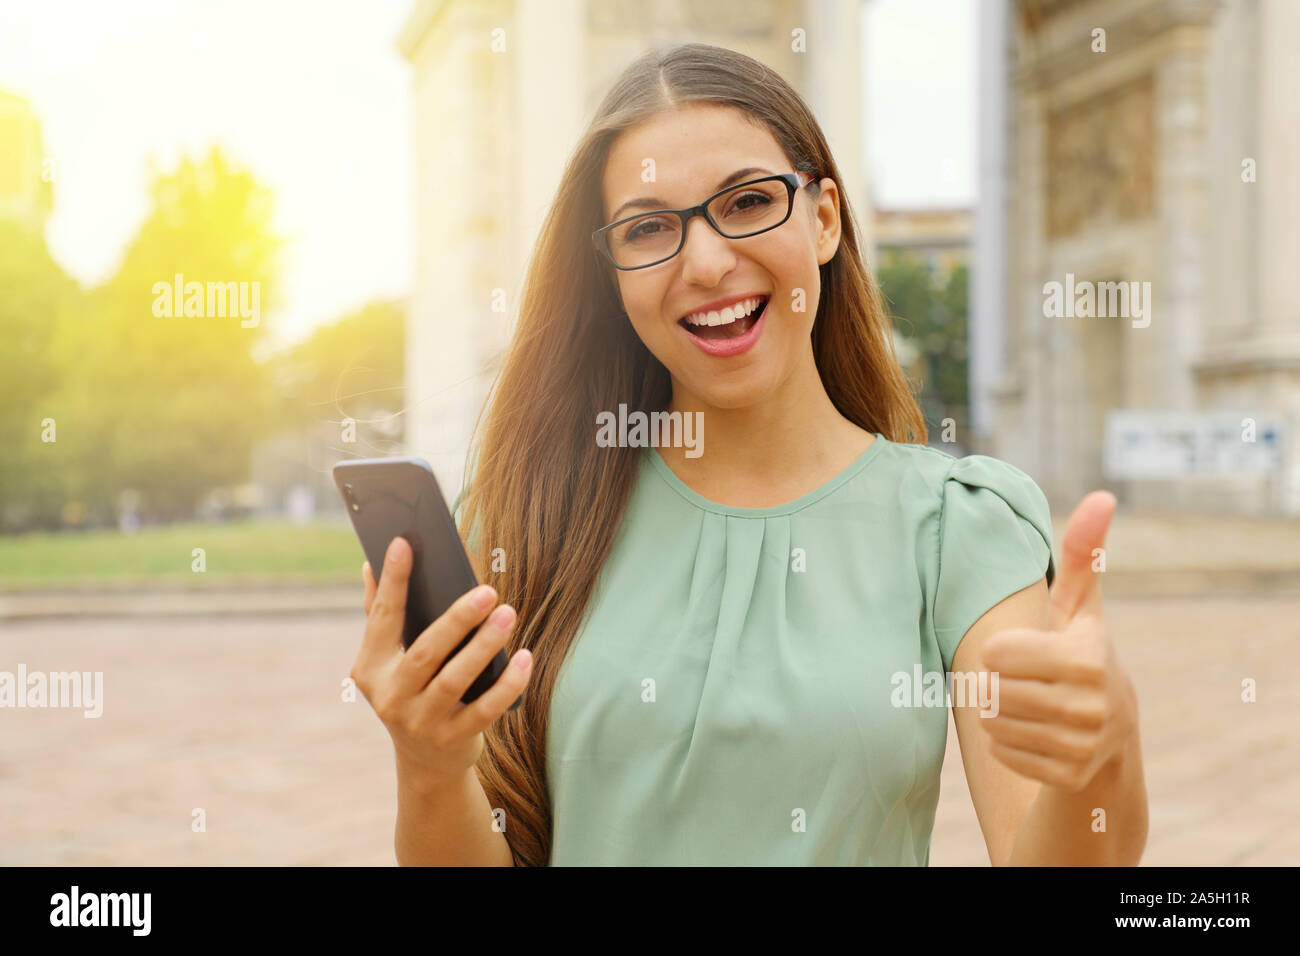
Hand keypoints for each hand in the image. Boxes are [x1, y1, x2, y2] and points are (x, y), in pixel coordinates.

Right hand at [350, 536, 532, 788]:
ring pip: (455, 679)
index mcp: (371, 668)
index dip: (392, 580)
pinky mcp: (453, 739)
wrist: (425, 762)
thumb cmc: (411, 692)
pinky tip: (524, 657)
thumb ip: (380, 615)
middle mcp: (391, 696)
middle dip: (457, 619)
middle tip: (488, 590)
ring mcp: (421, 722)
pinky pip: (485, 709)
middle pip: (426, 651)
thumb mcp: (390, 661)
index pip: (382, 617)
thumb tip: (369, 566)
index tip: (404, 542)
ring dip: (484, 645)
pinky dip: (507, 683)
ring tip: (508, 614)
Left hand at [976, 491, 1138, 792]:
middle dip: (995, 681)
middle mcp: (1092, 705)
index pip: (995, 652)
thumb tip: (1102, 496)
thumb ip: (1081, 553)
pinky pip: (1003, 752)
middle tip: (1022, 680)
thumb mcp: (1080, 606)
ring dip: (997, 710)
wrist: (1111, 734)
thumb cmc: (1080, 653)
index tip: (1022, 650)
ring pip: (993, 722)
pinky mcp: (1068, 776)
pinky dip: (1006, 741)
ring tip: (1027, 702)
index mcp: (1088, 658)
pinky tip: (1032, 731)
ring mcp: (1083, 746)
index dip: (998, 649)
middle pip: (991, 689)